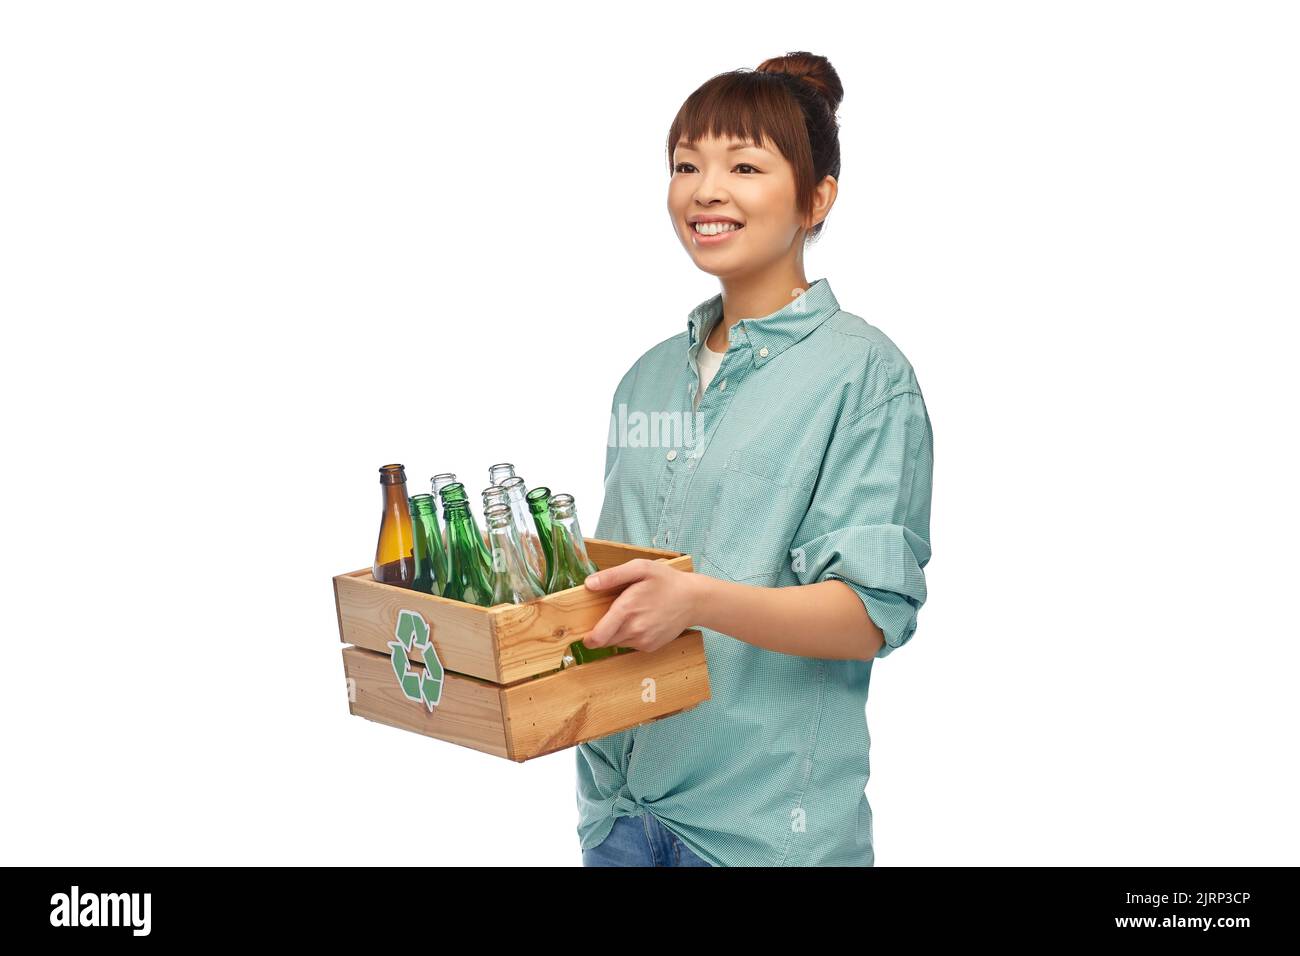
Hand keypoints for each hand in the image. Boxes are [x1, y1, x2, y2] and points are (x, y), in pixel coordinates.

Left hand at [583, 559, 702, 653]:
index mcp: (627, 610)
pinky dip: (630, 635)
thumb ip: (612, 575)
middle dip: (602, 631)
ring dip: (616, 633)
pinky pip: (631, 645)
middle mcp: (634, 629)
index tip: (585, 632)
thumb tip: (589, 583)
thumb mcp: (640, 568)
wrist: (693, 600)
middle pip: (604, 641)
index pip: (598, 637)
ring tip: (630, 614)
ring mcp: (644, 640)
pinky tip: (642, 621)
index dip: (588, 637)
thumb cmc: (666, 581)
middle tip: (612, 614)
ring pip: (617, 643)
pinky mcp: (651, 646)